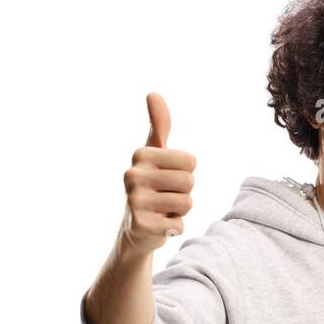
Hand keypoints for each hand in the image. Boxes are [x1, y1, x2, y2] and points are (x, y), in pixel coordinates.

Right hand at [119, 93, 197, 255]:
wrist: (136, 229)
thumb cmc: (151, 185)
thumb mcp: (154, 154)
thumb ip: (159, 125)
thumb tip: (153, 94)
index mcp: (141, 154)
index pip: (191, 161)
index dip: (185, 173)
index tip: (167, 179)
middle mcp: (133, 175)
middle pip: (189, 182)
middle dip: (184, 193)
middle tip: (166, 197)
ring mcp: (135, 201)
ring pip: (187, 204)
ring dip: (179, 211)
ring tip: (162, 210)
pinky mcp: (141, 225)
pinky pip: (179, 225)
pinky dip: (174, 228)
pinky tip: (159, 226)